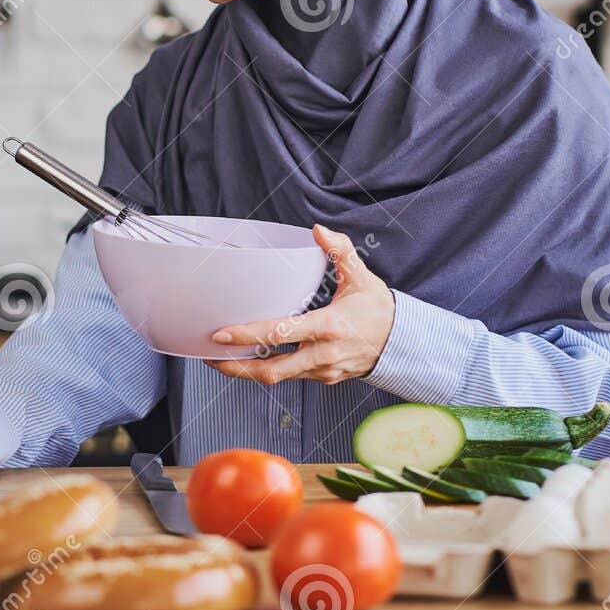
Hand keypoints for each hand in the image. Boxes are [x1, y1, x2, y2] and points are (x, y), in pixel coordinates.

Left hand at [205, 224, 394, 385]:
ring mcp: (322, 371)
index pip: (280, 334)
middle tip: (208, 356)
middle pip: (271, 370)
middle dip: (235, 367)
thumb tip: (318, 230)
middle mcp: (323, 353)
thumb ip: (340, 251)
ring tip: (219, 359)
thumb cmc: (378, 309)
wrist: (402, 343)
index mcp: (329, 326)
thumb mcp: (361, 277)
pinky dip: (266, 370)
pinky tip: (248, 360)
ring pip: (277, 378)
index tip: (220, 334)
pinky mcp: (322, 379)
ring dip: (246, 371)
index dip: (247, 336)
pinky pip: (289, 378)